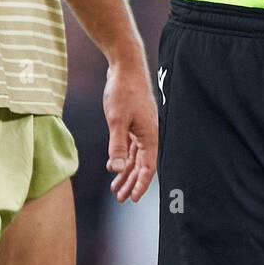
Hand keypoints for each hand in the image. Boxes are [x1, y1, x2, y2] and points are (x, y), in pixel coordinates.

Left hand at [102, 48, 157, 201]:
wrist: (125, 66)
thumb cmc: (123, 90)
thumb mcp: (116, 119)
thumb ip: (116, 145)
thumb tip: (115, 170)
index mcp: (149, 134)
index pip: (148, 166)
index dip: (141, 184)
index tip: (133, 198)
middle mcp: (148, 133)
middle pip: (142, 164)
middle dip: (132, 182)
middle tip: (121, 198)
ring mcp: (142, 127)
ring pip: (135, 157)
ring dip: (126, 172)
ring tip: (116, 188)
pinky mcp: (134, 122)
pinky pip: (131, 146)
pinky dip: (123, 158)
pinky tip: (114, 166)